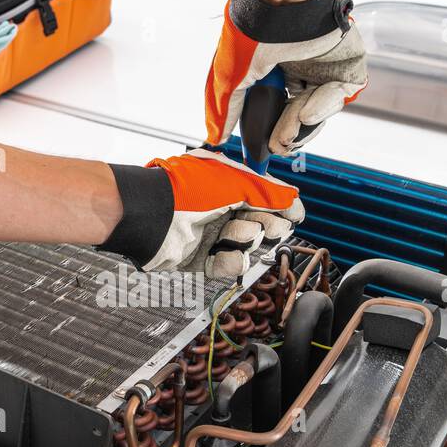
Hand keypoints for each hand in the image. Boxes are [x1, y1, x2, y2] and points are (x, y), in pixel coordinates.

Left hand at [97, 149, 303, 278]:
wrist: (150, 214)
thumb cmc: (185, 190)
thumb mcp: (234, 183)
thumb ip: (267, 193)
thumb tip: (293, 197)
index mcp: (226, 184)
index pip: (262, 197)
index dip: (280, 206)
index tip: (296, 214)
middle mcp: (218, 208)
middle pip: (258, 222)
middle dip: (267, 225)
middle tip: (271, 227)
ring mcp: (209, 233)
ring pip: (245, 245)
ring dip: (245, 240)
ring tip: (236, 234)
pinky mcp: (199, 258)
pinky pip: (226, 264)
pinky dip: (229, 260)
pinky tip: (224, 253)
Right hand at [205, 0, 366, 155]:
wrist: (282, 0)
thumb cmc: (253, 31)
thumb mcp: (229, 77)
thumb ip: (225, 110)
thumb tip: (215, 138)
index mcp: (274, 68)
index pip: (277, 107)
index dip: (271, 129)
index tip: (264, 147)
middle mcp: (300, 66)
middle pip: (300, 112)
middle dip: (288, 132)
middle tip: (277, 144)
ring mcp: (326, 64)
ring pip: (321, 108)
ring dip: (303, 124)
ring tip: (289, 128)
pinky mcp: (347, 61)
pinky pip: (342, 93)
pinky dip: (325, 106)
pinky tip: (307, 111)